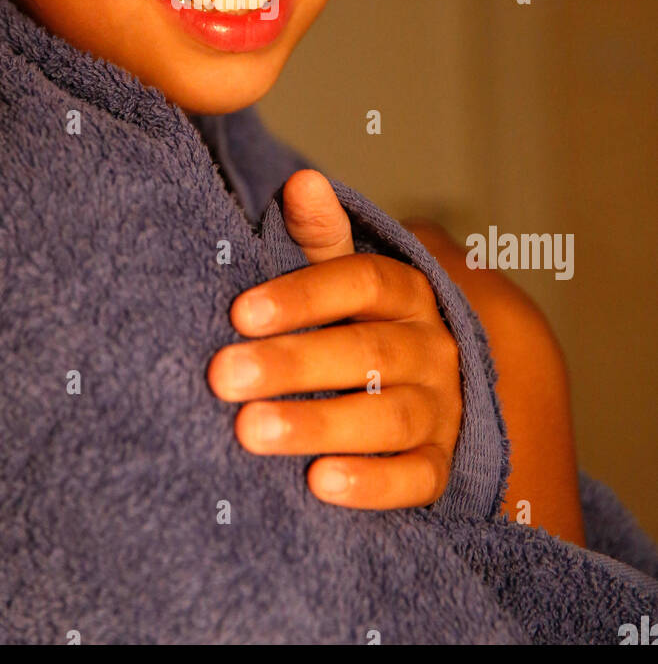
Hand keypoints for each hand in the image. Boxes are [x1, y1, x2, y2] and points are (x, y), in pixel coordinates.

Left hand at [207, 169, 462, 507]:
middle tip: (222, 377)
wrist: (423, 391)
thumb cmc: (357, 323)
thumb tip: (302, 180)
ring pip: (388, 416)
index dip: (302, 296)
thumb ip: (319, 234)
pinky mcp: (441, 464)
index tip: (239, 313)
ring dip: (318, 424)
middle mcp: (431, 346)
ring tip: (251, 432)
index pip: (362, 282)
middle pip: (367, 352)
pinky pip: (416, 477)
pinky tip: (318, 484)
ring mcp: (441, 407)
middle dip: (292, 364)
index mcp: (406, 291)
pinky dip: (371, 483)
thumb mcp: (340, 275)